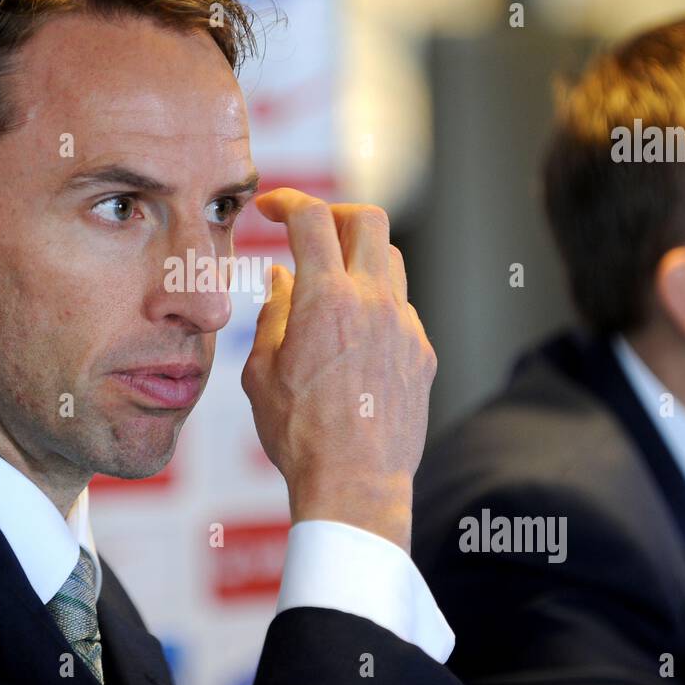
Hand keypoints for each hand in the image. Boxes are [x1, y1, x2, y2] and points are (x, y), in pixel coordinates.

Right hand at [240, 188, 437, 552]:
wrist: (354, 483)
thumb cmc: (298, 434)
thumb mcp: (262, 371)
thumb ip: (273, 313)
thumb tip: (281, 276)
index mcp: (326, 300)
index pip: (311, 218)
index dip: (287, 200)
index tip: (271, 207)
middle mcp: (373, 302)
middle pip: (367, 219)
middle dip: (335, 214)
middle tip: (311, 233)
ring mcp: (405, 326)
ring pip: (391, 260)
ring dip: (360, 257)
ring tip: (332, 283)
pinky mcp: (422, 353)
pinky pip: (402, 309)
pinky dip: (377, 306)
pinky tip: (354, 338)